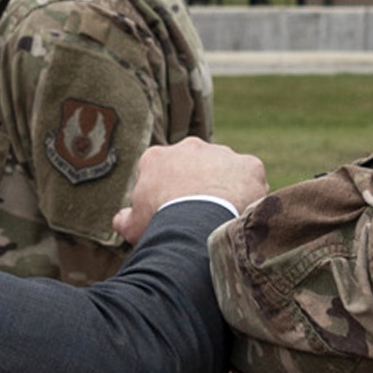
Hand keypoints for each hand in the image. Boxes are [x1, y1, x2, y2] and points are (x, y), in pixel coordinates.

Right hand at [113, 138, 268, 243]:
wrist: (195, 225)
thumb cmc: (159, 224)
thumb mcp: (133, 225)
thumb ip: (125, 218)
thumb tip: (121, 219)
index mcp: (157, 158)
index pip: (161, 170)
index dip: (166, 192)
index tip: (172, 212)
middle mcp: (190, 147)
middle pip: (195, 166)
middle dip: (197, 186)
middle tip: (200, 215)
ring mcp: (222, 154)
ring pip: (225, 171)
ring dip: (225, 189)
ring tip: (223, 218)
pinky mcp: (249, 166)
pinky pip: (251, 180)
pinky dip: (249, 194)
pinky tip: (243, 214)